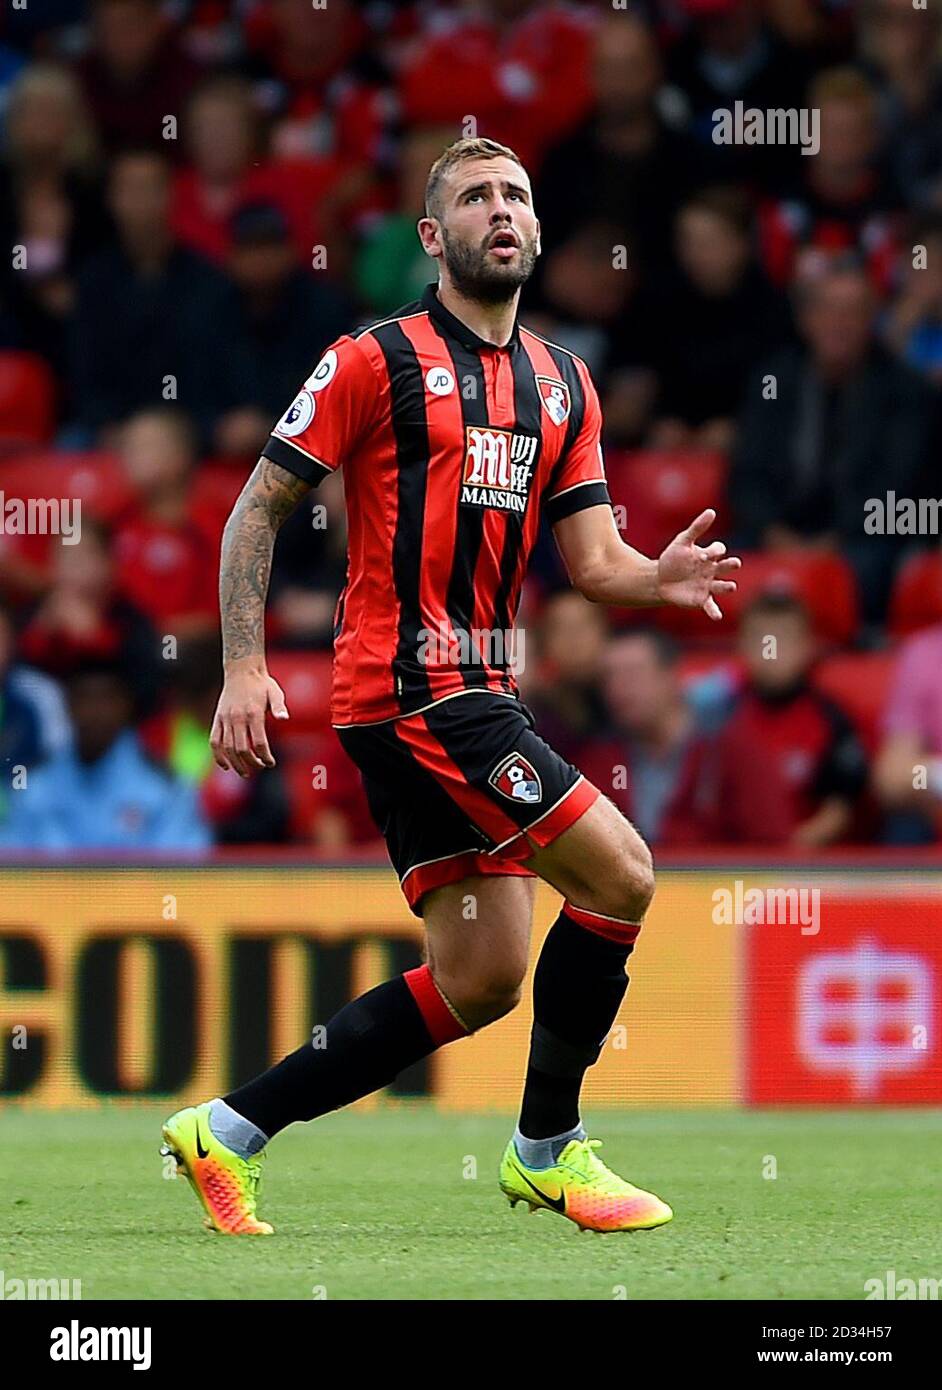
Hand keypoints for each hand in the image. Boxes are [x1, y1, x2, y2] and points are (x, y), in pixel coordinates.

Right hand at [210, 660, 289, 777]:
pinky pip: (214, 741)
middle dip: (251, 763)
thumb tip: (285, 718)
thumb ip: (279, 706)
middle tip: (260, 768)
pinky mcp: (217, 719)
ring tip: (245, 773)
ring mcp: (225, 719)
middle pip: (242, 749)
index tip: (270, 763)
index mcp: (253, 713)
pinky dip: (217, 755)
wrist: (241, 670)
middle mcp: (237, 717)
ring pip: (227, 748)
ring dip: (236, 764)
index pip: (258, 743)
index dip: (265, 757)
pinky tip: (225, 766)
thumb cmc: (262, 683)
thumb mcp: (275, 692)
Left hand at [656, 509, 740, 620]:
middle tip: (735, 563)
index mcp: (709, 555)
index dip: (714, 551)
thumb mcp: (682, 542)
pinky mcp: (701, 599)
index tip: (705, 555)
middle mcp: (712, 570)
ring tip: (731, 586)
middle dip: (731, 565)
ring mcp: (708, 585)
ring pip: (722, 586)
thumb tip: (712, 511)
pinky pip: (710, 605)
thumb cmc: (673, 558)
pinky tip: (717, 616)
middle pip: (726, 566)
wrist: (659, 579)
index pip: (718, 550)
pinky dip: (714, 611)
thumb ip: (697, 528)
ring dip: (727, 586)